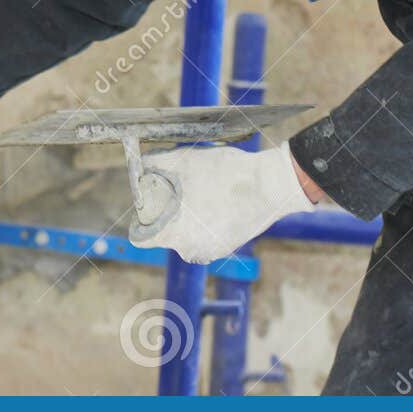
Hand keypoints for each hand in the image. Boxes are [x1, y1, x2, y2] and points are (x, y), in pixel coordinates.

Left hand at [127, 142, 315, 262]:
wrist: (272, 184)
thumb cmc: (227, 173)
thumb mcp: (185, 160)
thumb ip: (155, 164)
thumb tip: (140, 166)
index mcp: (176, 236)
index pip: (142, 237)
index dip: (142, 215)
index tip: (149, 199)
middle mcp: (192, 251)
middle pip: (164, 232)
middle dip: (166, 210)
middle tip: (177, 187)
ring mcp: (211, 251)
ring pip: (185, 232)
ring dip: (186, 214)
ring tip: (199, 189)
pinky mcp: (227, 246)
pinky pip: (204, 233)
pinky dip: (205, 218)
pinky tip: (215, 199)